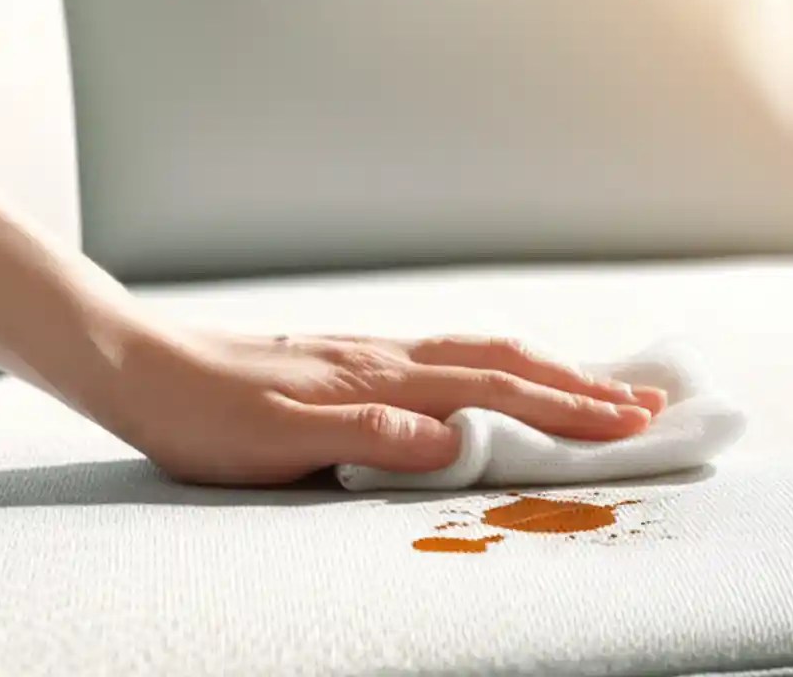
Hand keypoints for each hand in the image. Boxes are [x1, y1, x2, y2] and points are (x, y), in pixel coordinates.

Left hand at [102, 328, 667, 485]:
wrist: (146, 366)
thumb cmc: (207, 414)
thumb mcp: (281, 440)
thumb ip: (369, 436)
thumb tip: (456, 441)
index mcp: (384, 378)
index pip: (497, 392)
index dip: (567, 408)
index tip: (632, 421)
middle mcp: (392, 358)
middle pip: (508, 363)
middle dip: (582, 385)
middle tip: (647, 400)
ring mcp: (378, 353)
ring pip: (485, 352)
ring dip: (550, 368)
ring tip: (600, 383)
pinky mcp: (359, 359)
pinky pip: (453, 355)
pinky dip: (503, 363)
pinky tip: (505, 372)